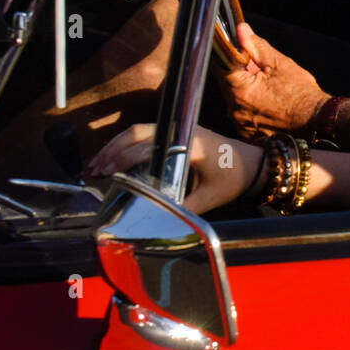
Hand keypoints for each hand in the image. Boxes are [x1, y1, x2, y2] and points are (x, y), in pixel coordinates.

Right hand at [88, 124, 265, 213]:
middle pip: (139, 132)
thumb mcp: (207, 199)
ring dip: (117, 146)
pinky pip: (148, 134)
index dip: (126, 157)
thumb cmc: (232, 180)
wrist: (253, 164)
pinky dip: (128, 145)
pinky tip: (114, 160)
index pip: (150, 145)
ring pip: (140, 130)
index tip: (109, 172)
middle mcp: (183, 131)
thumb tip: (154, 220)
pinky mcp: (178, 134)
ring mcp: (180, 129)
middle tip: (96, 170)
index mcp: (190, 144)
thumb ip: (181, 208)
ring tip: (97, 165)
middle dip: (114, 150)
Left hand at [223, 22, 327, 138]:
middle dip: (238, 72)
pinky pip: (240, 113)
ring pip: (233, 98)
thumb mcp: (280, 63)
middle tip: (259, 70)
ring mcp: (240, 124)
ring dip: (243, 89)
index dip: (228, 55)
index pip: (220, 65)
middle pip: (226, 82)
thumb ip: (256, 46)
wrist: (317, 120)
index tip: (239, 51)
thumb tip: (241, 30)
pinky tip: (266, 103)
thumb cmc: (301, 93)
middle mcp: (235, 109)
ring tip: (266, 88)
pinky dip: (248, 105)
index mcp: (240, 89)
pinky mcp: (247, 133)